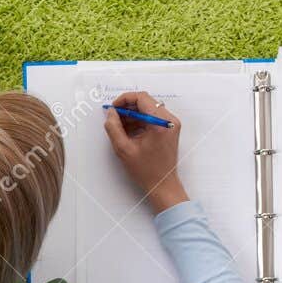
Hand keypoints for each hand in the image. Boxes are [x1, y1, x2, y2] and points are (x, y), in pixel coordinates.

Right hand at [103, 90, 187, 213]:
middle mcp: (169, 120)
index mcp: (160, 123)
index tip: (113, 108)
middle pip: (145, 102)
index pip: (142, 98)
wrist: (163, 184)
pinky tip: (129, 131)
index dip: (124, 100)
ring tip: (120, 127)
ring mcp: (170, 124)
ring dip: (133, 115)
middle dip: (127, 108)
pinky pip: (152, 118)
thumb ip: (114, 128)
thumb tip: (111, 113)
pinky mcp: (169, 129)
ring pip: (148, 109)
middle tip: (114, 117)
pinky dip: (140, 121)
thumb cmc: (147, 171)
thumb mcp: (124, 149)